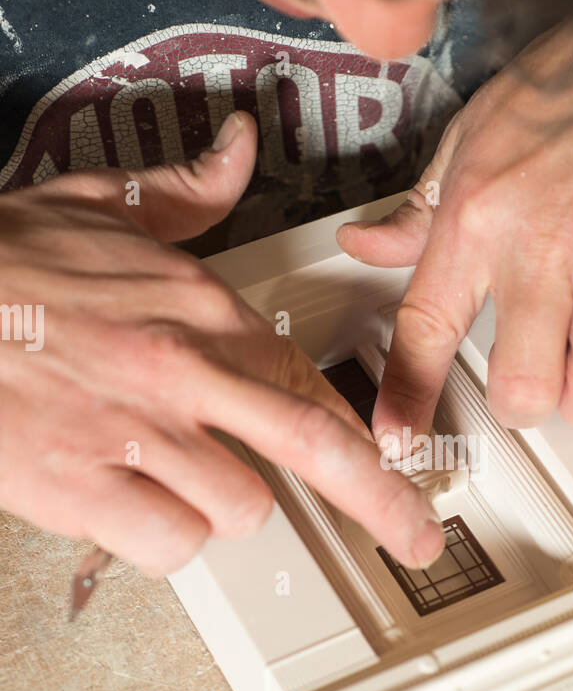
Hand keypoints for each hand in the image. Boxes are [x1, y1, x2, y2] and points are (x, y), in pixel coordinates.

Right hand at [0, 112, 442, 576]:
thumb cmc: (3, 261)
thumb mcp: (104, 204)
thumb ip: (190, 192)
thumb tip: (239, 148)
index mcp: (198, 306)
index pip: (310, 378)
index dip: (364, 432)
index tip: (398, 460)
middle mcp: (181, 368)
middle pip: (314, 446)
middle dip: (381, 501)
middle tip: (413, 537)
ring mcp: (135, 430)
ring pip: (239, 507)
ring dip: (221, 508)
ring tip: (177, 482)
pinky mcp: (81, 484)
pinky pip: (167, 542)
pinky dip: (160, 538)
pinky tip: (131, 508)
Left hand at [337, 6, 572, 444]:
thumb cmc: (561, 90)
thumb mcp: (466, 143)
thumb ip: (415, 214)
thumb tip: (364, 246)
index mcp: (479, 221)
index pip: (427, 330)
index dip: (408, 397)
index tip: (399, 437)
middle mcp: (543, 251)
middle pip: (526, 387)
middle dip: (522, 409)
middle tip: (525, 391)